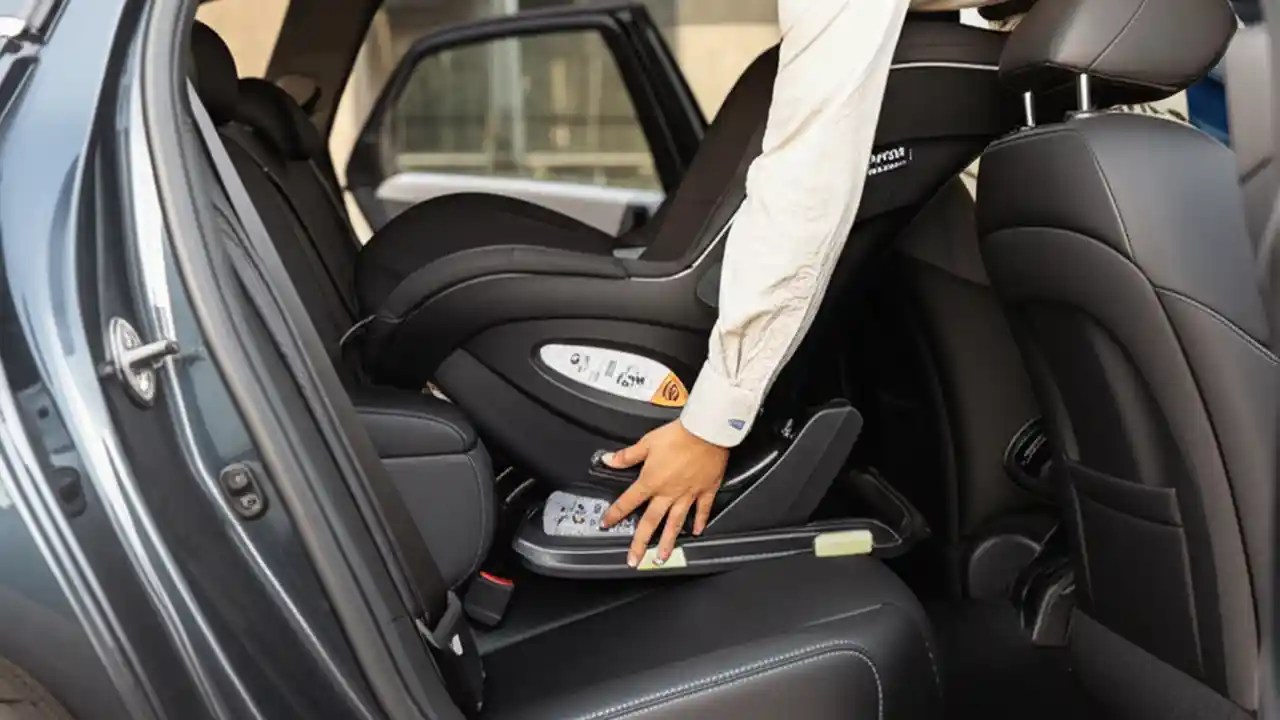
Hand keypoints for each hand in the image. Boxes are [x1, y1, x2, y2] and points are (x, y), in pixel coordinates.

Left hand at [600, 420, 729, 566]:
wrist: (707, 431)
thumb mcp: (647, 443)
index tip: (606, 523)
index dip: (615, 513)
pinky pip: (702, 510)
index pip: (628, 502)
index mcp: (651, 481)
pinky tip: (697, 532)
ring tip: (661, 557)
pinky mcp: (705, 491)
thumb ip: (627, 456)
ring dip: (666, 542)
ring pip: (675, 523)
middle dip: (640, 543)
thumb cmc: (679, 435)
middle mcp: (668, 493)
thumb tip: (608, 460)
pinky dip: (699, 522)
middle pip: (650, 522)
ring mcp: (688, 494)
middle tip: (634, 560)